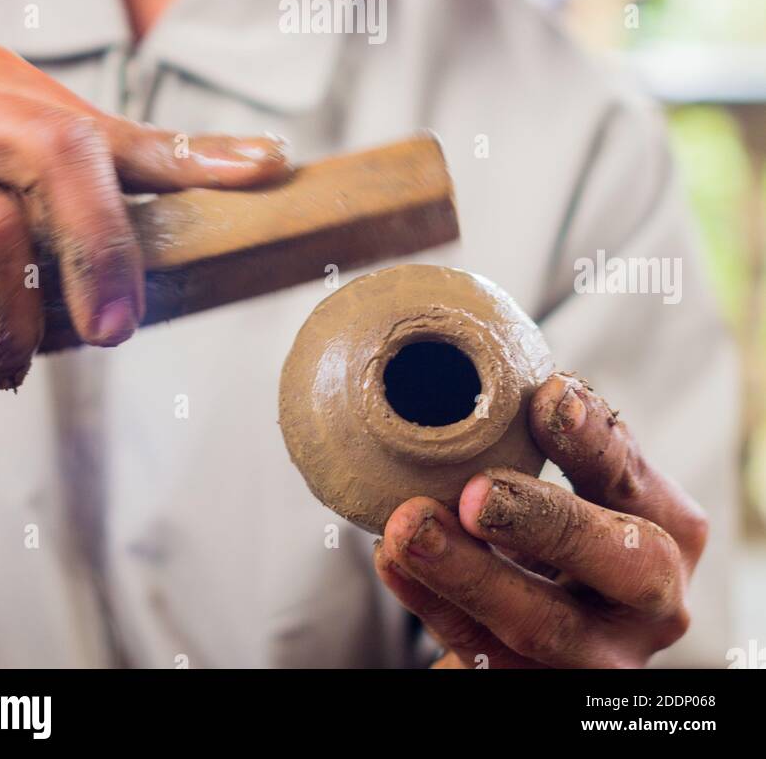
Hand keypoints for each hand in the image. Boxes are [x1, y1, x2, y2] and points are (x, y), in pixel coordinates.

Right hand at [0, 43, 290, 390]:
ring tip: (2, 363)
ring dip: (5, 325)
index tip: (173, 271)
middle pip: (41, 161)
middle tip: (107, 333)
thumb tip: (263, 162)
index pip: (80, 136)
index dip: (141, 205)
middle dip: (91, 255)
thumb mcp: (25, 159)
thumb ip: (127, 162)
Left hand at [374, 373, 708, 668]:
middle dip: (545, 521)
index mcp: (669, 529)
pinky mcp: (538, 687)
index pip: (634, 478)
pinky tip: (394, 561)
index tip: (547, 394)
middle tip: (477, 492)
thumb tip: (517, 375)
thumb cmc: (569, 530)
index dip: (594, 439)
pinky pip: (482, 654)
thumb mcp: (588, 487)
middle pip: (616, 562)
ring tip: (408, 526)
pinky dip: (432, 604)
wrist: (558, 629)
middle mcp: (651, 601)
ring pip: (539, 623)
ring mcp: (599, 655)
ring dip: (467, 572)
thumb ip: (566, 439)